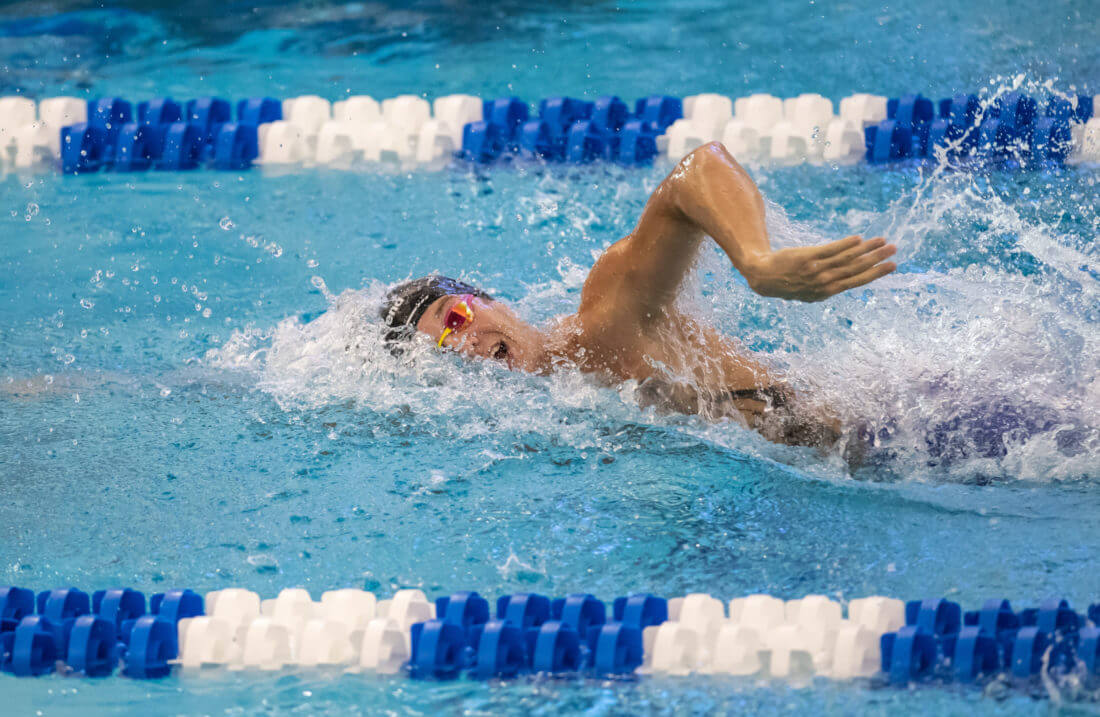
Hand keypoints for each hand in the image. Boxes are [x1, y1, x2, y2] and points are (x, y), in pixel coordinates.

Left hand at [744, 235, 896, 301]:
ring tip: (882, 240)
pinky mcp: (807, 256)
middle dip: (876, 259)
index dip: (876, 273)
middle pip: (856, 269)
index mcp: (827, 292)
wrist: (764, 277)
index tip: (892, 266)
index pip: (857, 281)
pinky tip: (858, 238)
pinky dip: (845, 244)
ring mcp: (816, 269)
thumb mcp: (811, 292)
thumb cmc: (789, 284)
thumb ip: (830, 286)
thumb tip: (850, 280)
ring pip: (846, 258)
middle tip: (894, 249)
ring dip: (866, 249)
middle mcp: (824, 282)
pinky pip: (830, 250)